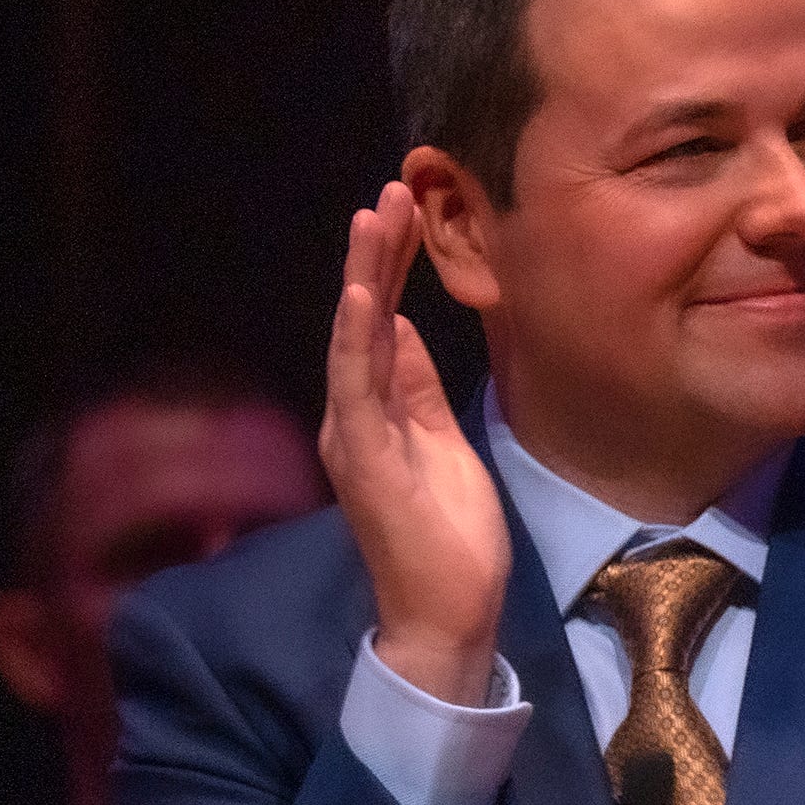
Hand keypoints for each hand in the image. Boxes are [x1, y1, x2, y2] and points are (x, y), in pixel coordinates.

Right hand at [321, 181, 508, 704]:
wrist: (445, 612)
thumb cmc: (448, 535)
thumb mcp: (443, 442)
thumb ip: (418, 388)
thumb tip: (406, 331)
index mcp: (378, 410)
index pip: (382, 323)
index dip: (390, 267)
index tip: (407, 214)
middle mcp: (356, 415)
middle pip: (363, 318)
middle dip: (376, 256)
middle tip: (391, 192)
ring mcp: (357, 435)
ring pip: (355, 340)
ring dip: (364, 277)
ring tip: (373, 220)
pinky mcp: (367, 459)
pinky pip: (358, 389)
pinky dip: (356, 339)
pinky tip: (362, 296)